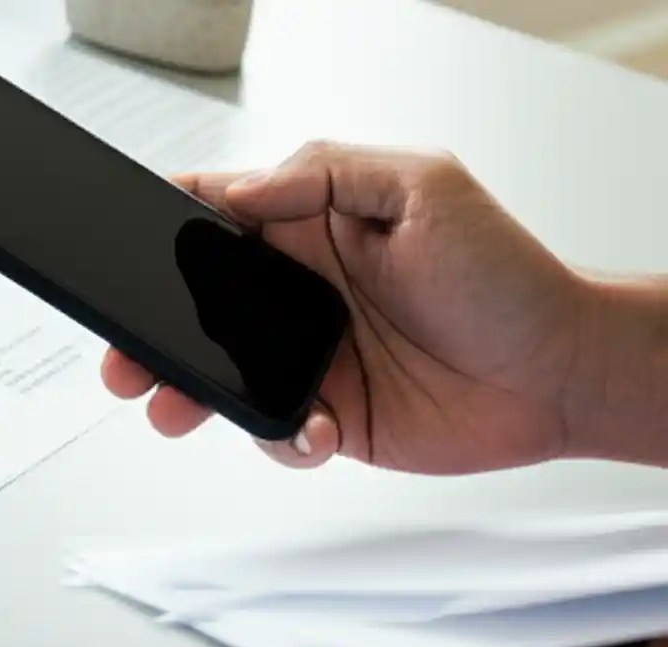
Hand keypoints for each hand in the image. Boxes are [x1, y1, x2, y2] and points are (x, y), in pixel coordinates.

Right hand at [102, 141, 593, 473]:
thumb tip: (239, 192)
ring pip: (220, 375)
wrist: (557, 374)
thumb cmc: (505, 275)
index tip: (124, 242)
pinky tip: (312, 429)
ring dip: (186, 392)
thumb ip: (325, 175)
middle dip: (149, 329)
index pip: (220, 216)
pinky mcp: (328, 415)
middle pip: (198, 306)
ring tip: (170, 406)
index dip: (166, 225)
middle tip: (122, 353)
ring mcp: (310, 356)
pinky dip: (279, 437)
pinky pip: (274, 430)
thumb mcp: (423, 187)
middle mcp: (301, 292)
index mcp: (312, 228)